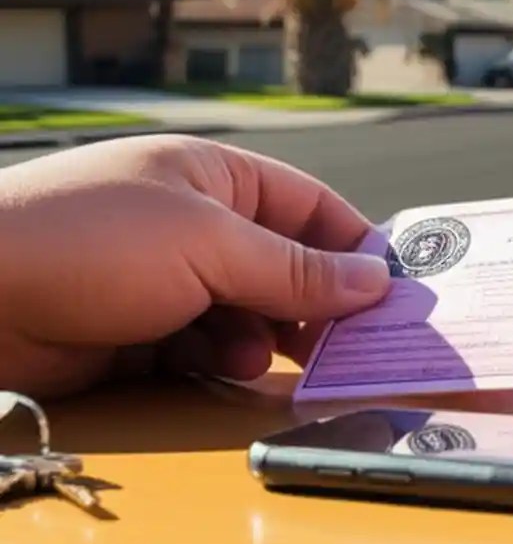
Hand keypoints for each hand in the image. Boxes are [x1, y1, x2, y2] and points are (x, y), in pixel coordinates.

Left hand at [0, 135, 391, 398]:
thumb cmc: (87, 240)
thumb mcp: (209, 245)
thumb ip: (297, 270)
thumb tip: (377, 280)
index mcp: (215, 177)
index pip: (310, 208)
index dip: (354, 248)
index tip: (393, 294)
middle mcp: (196, 225)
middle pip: (287, 269)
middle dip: (315, 306)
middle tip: (349, 345)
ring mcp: (167, 280)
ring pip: (252, 316)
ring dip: (265, 339)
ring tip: (259, 356)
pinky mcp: (142, 332)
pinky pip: (209, 348)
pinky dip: (222, 360)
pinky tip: (219, 366)